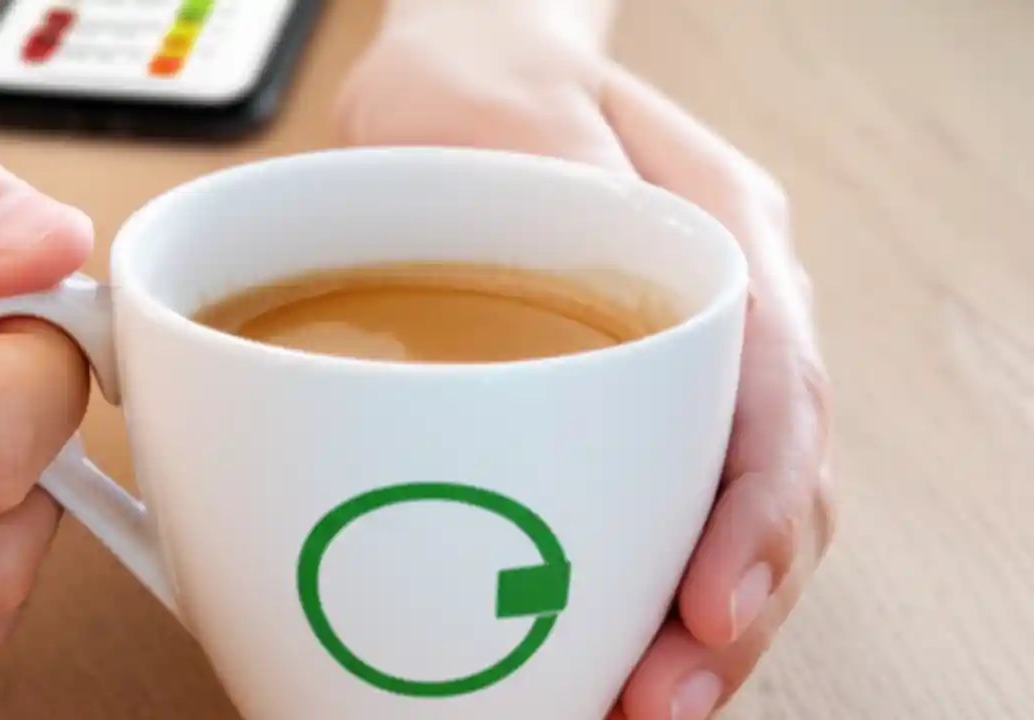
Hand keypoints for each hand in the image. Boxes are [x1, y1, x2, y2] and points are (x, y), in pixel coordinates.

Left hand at [340, 14, 833, 719]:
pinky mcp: (626, 413)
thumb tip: (515, 322)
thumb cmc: (475, 89)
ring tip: (637, 713)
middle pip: (772, 481)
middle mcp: (725, 316)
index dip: (754, 510)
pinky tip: (603, 664)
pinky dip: (647, 599)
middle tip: (656, 706)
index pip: (777, 387)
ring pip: (730, 515)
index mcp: (721, 233)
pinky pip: (666, 513)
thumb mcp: (487, 113)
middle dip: (731, 611)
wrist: (464, 83)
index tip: (708, 609)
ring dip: (698, 629)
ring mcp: (685, 370)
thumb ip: (525, 187)